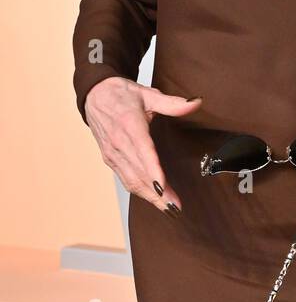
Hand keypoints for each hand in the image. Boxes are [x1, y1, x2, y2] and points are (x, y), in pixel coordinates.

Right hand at [84, 78, 203, 214]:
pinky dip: (139, 191)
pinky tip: (153, 198)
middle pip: (139, 172)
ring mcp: (112, 153)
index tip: (162, 186)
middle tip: (175, 207)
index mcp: (129, 125)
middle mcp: (118, 142)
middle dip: (157, 192)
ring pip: (131, 180)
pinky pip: (125, 178)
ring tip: (168, 208)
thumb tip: (195, 103)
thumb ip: (173, 103)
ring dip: (149, 196)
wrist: (94, 95)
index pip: (143, 151)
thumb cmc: (122, 94)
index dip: (153, 170)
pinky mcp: (109, 159)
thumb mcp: (148, 94)